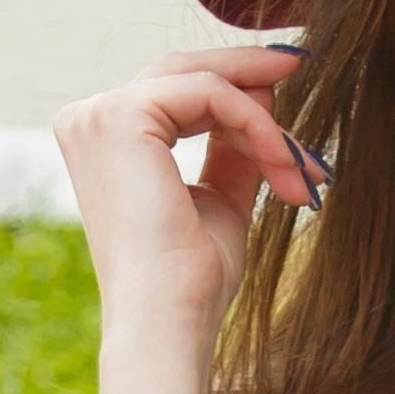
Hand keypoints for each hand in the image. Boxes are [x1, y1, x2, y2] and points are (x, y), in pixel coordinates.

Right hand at [54, 43, 321, 393]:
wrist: (170, 325)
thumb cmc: (192, 284)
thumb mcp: (222, 200)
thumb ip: (234, 149)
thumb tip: (264, 97)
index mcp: (105, 140)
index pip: (176, 92)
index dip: (238, 95)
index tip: (290, 107)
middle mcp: (90, 120)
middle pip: (185, 72)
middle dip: (252, 79)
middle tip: (303, 68)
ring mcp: (99, 115)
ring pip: (202, 82)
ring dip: (264, 122)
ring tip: (304, 168)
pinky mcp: (121, 116)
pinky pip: (209, 95)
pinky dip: (256, 125)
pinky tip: (285, 163)